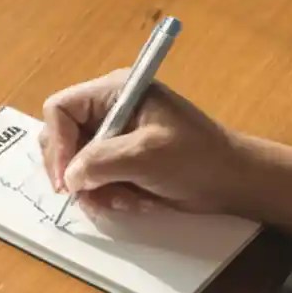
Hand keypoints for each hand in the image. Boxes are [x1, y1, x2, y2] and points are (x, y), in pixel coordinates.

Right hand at [38, 70, 248, 214]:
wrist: (233, 182)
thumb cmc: (197, 158)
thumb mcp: (147, 155)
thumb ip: (101, 161)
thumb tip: (69, 177)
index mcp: (114, 91)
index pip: (60, 109)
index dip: (58, 143)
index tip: (67, 179)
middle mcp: (108, 109)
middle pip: (62, 137)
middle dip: (74, 171)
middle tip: (89, 196)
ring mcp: (113, 136)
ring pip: (75, 164)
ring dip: (94, 188)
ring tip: (124, 200)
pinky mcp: (120, 159)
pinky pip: (94, 179)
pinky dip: (107, 195)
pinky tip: (134, 200)